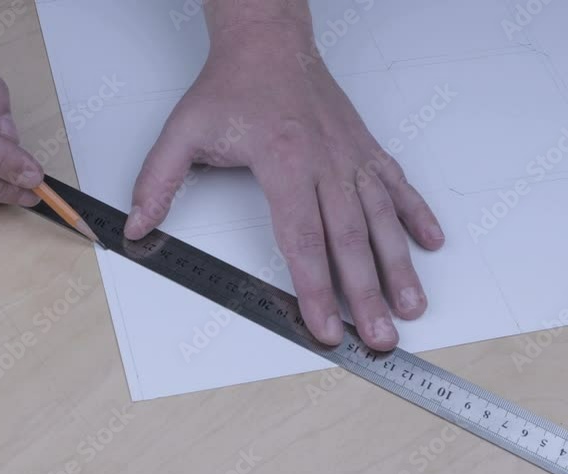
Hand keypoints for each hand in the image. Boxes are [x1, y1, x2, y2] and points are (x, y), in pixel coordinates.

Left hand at [124, 27, 444, 350]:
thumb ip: (156, 182)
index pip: (301, 239)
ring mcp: (350, 156)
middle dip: (366, 295)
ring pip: (382, 218)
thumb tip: (136, 226)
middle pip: (349, 240)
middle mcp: (325, 162)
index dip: (315, 289)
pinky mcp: (365, 148)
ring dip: (399, 265)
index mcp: (284, 161)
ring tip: (412, 306)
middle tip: (380, 337)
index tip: (325, 327)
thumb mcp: (182, 132)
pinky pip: (397, 185)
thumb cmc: (231, 86)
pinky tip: (431, 243)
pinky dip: (417, 214)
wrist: (268, 42)